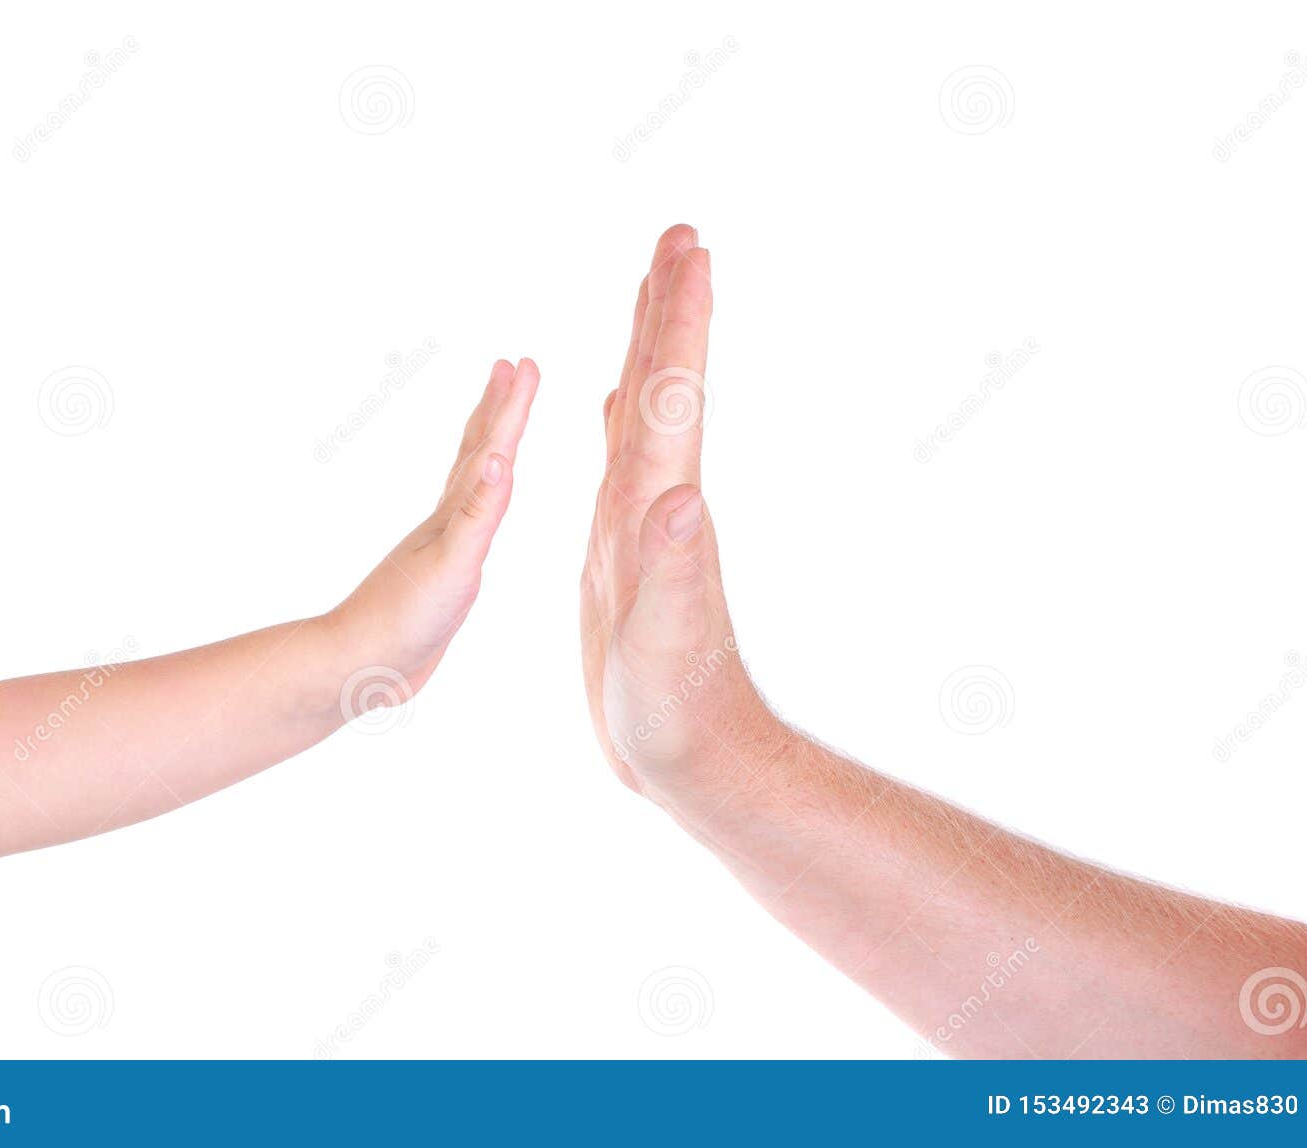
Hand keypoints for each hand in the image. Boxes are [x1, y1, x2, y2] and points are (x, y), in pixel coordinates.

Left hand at [330, 358, 538, 708]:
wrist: (362, 664)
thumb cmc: (403, 618)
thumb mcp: (452, 564)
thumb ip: (479, 512)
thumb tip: (501, 456)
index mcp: (453, 513)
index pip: (491, 447)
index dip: (513, 406)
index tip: (528, 362)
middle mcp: (448, 519)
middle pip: (477, 450)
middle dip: (499, 408)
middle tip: (514, 367)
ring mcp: (444, 544)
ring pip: (472, 481)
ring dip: (490, 446)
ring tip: (502, 425)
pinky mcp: (444, 574)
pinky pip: (472, 519)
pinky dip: (483, 499)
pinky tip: (481, 505)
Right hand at [580, 227, 772, 796]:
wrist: (692, 754)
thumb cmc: (675, 706)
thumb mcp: (663, 643)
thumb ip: (673, 571)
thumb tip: (677, 496)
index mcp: (658, 508)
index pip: (672, 396)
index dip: (681, 320)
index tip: (689, 247)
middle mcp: (657, 501)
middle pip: (666, 386)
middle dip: (671, 308)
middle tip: (680, 236)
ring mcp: (642, 524)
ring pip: (645, 415)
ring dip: (650, 350)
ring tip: (650, 293)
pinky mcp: (625, 552)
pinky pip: (621, 462)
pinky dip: (619, 419)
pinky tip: (614, 406)